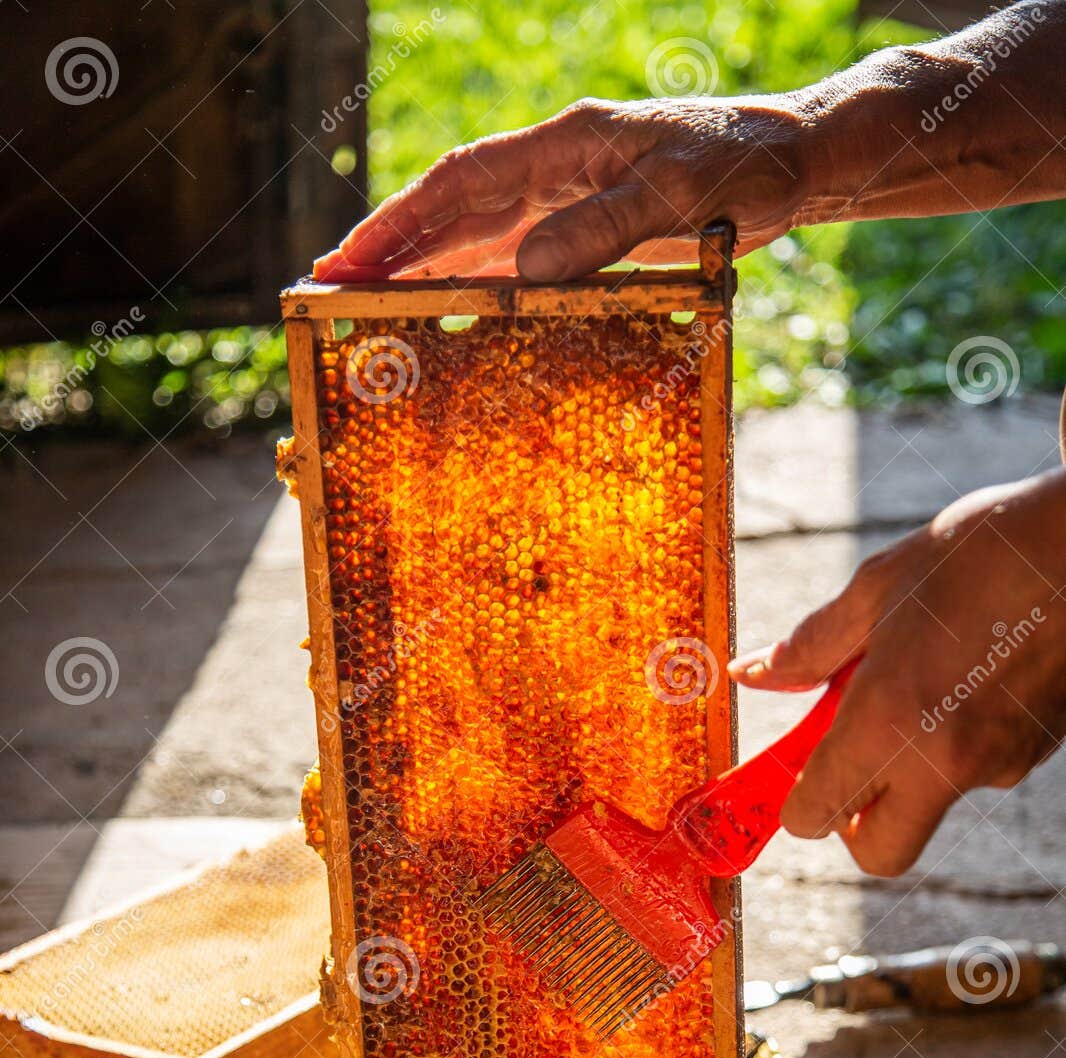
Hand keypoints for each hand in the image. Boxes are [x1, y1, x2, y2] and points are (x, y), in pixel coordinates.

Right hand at [314, 96, 810, 280]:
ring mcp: (566, 200)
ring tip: (364, 304)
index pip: (461, 182)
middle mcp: (553, 169)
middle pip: (451, 211)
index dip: (402, 222)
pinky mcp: (587, 233)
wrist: (789, 164)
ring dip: (421, 271)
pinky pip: (514, 262)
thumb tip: (525, 272)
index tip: (350, 257)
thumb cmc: (738, 166)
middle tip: (327, 288)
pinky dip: (473, 285)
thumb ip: (600, 229)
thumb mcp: (673, 197)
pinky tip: (443, 312)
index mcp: (563, 144)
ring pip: (475, 238)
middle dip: (389, 249)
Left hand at [729, 469, 1065, 875]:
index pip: (815, 815)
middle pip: (880, 854)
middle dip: (855, 826)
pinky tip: (970, 672)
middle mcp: (942, 761)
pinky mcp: (1036, 753)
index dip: (797, 803)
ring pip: (932, 804)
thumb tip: (754, 675)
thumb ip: (811, 647)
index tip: (798, 770)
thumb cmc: (983, 550)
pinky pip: (978, 768)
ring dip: (911, 766)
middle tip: (849, 763)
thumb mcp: (879, 588)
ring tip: (924, 675)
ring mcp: (997, 765)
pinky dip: (959, 739)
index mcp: (887, 722)